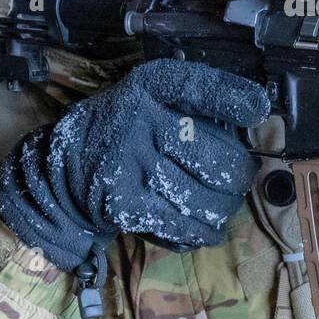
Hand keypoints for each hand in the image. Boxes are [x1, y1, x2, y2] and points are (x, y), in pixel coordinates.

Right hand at [0, 59, 269, 285]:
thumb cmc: (119, 135)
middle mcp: (138, 120)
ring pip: (206, 198)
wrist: (59, 176)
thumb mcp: (145, 101)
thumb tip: (255, 119)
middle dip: (238, 176)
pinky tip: (203, 229)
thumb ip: (190, 105)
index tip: (260, 110)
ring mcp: (130, 163)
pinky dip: (200, 232)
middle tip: (237, 180)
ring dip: (222, 209)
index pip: (196, 85)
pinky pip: (182, 225)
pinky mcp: (123, 204)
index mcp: (147, 87)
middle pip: (217, 158)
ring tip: (219, 207)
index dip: (232, 98)